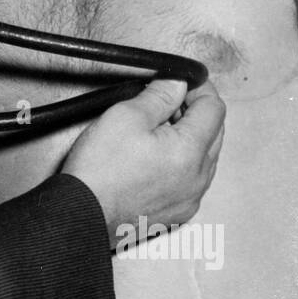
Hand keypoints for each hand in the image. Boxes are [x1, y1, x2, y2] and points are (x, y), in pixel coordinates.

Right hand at [62, 78, 225, 244]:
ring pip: (206, 158)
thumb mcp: (125, 116)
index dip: (200, 88)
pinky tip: (156, 159)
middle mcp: (198, 178)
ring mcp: (190, 198)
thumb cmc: (99, 170)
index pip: (214, 108)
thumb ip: (159, 95)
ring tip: (158, 131)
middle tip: (168, 102)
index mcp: (190, 151)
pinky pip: (193, 180)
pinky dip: (183, 164)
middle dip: (197, 113)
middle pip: (215, 133)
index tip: (183, 83)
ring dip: (191, 139)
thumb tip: (178, 83)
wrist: (81, 215)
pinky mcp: (179, 212)